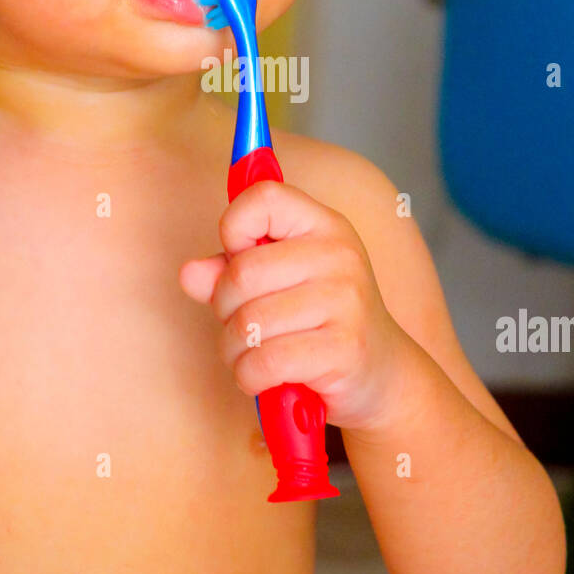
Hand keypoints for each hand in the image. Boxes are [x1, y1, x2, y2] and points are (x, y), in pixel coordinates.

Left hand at [178, 179, 405, 433]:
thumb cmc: (322, 320)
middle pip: (241, 274)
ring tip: (249, 355)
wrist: (383, 371)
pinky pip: (265, 362)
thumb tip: (189, 274)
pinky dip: (249, 376)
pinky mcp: (343, 349)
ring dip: (234, 350)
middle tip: (239, 324)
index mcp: (323, 225)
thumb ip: (230, 270)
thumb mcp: (280, 283)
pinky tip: (261, 377)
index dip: (234, 227)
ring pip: (248, 324)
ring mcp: (345, 301)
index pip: (264, 197)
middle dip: (223, 309)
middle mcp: (338, 256)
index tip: (238, 257)